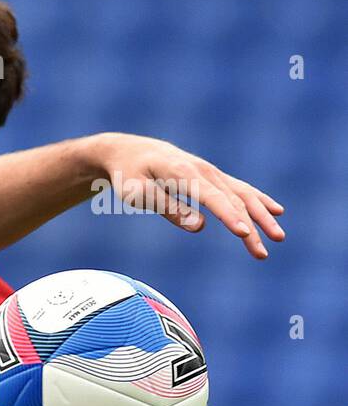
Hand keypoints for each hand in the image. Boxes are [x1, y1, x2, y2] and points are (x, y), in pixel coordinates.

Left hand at [92, 133, 284, 258]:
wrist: (128, 151)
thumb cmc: (128, 174)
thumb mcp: (137, 193)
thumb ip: (167, 207)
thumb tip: (200, 226)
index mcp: (183, 173)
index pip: (212, 197)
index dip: (228, 215)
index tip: (243, 233)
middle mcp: (202, 170)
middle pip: (232, 201)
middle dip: (251, 227)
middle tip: (262, 254)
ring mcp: (210, 172)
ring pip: (242, 195)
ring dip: (261, 216)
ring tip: (278, 237)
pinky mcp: (211, 176)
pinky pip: (240, 189)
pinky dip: (258, 200)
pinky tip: (276, 211)